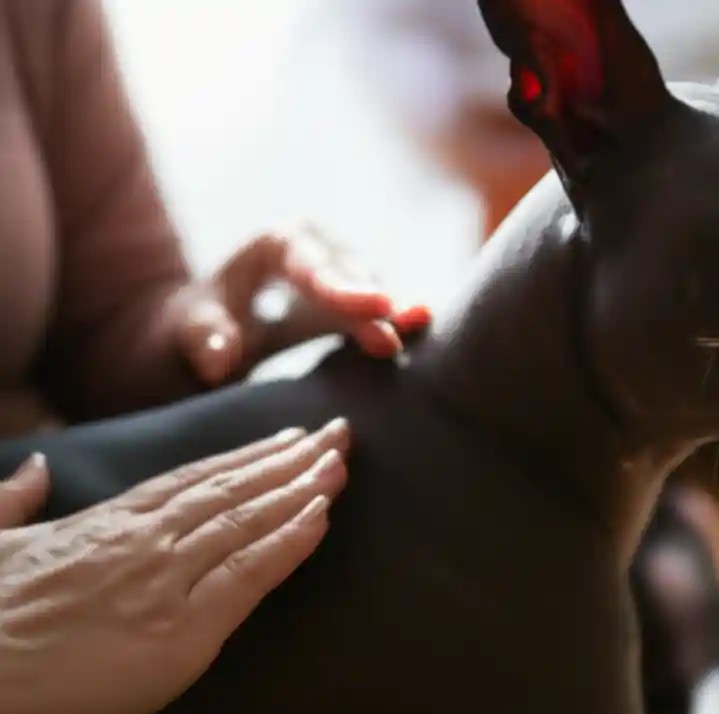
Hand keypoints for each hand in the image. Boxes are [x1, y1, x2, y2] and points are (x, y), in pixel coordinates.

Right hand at [0, 420, 351, 713]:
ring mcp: (164, 584)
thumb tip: (38, 465)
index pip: (194, 480)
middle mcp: (144, 543)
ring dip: (302, 488)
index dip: (247, 458)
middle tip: (339, 434)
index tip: (288, 438)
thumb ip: (17, 501)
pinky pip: (248, 576)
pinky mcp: (179, 634)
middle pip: (233, 489)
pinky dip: (289, 542)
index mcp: (105, 523)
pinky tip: (321, 516)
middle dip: (291, 459)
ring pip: (247, 522)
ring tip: (341, 462)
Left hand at [171, 224, 431, 385]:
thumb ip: (204, 337)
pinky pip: (381, 307)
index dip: (339, 285)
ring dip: (393, 307)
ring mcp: (341, 271)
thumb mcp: (190, 326)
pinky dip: (399, 317)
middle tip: (394, 317)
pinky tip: (424, 322)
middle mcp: (317, 249)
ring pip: (372, 287)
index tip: (369, 304)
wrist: (214, 322)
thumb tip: (220, 360)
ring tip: (419, 320)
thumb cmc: (201, 320)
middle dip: (371, 296)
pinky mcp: (356, 298)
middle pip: (349, 272)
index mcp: (276, 243)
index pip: (309, 263)